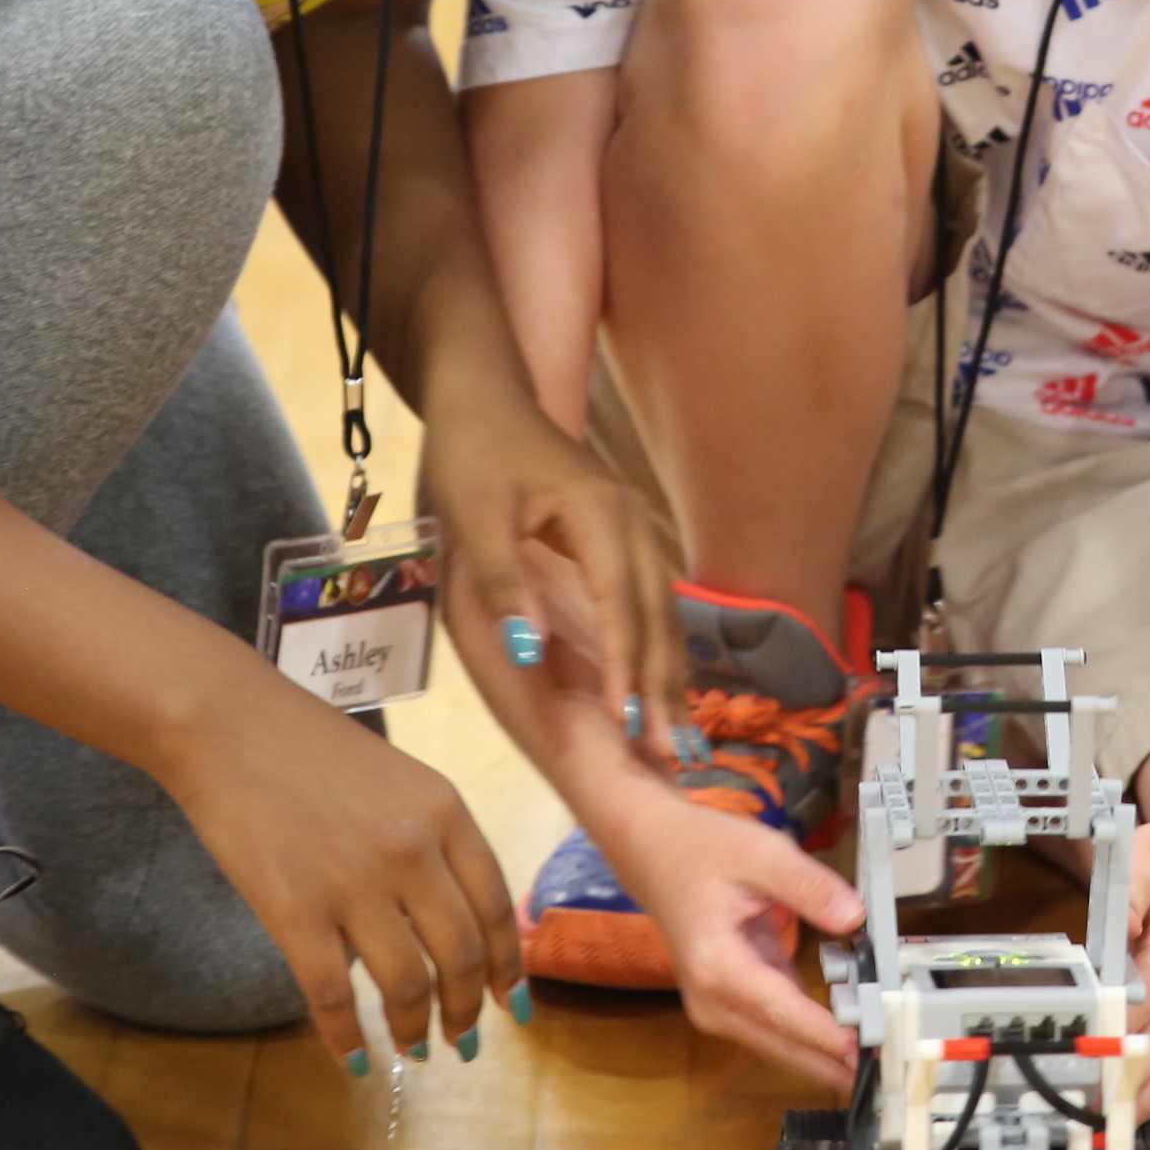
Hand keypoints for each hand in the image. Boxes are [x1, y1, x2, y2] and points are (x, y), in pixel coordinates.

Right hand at [165, 678, 522, 1062]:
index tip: (510, 1005)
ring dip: (416, 1028)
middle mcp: (413, 851)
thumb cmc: (310, 748)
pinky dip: (347, 1037)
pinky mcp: (294, 911)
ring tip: (416, 1050)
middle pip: (461, 955)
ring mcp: (354, 884)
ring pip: (406, 984)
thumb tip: (454, 918)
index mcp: (446, 813)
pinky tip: (354, 1058)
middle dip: (467, 1010)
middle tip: (463, 1041)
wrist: (227, 725)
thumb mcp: (400, 780)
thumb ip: (433, 840)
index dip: (508, 967)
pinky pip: (332, 994)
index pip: (494, 908)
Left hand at [421, 384, 682, 761]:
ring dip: (670, 674)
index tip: (628, 723)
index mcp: (599, 513)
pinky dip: (659, 648)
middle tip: (670, 753)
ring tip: (677, 737)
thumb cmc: (472, 452)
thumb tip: (530, 653)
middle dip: (664, 685)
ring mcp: (636, 527)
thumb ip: (502, 585)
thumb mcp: (473, 517)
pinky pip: (653, 602)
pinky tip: (661, 688)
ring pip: (664, 611)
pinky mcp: (626, 537)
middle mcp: (632, 520)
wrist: (483, 396)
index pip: (623, 603)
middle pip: (658, 613)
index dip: (628, 666)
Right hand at [593, 789, 866, 1090]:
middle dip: (833, 1063)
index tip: (868, 1051)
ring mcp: (717, 1005)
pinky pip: (776, 1027)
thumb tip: (853, 917)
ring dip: (825, 1056)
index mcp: (717, 965)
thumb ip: (809, 886)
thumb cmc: (701, 850)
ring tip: (879, 1063)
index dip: (827, 1036)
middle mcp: (712, 998)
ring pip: (779, 1044)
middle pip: (782, 1044)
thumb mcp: (761, 852)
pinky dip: (811, 1034)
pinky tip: (851, 1036)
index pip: (782, 1012)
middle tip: (887, 1071)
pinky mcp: (730, 1001)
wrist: (654, 850)